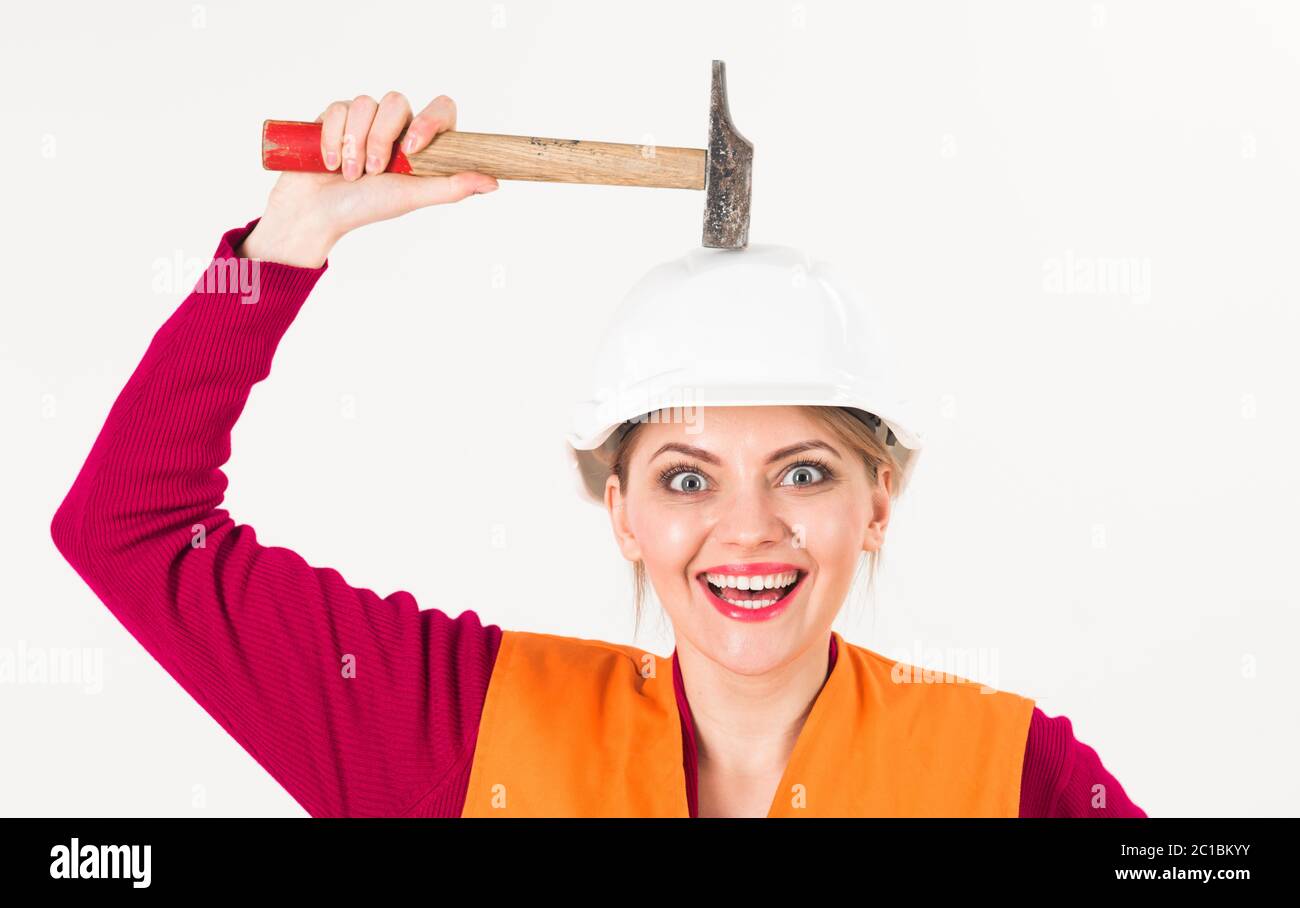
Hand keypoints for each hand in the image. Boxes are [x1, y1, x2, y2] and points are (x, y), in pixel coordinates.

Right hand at [237, 92, 498, 266]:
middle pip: (398, 101)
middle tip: (373, 170)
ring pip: (366, 102)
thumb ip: (450, 186)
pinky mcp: (336, 116)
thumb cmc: (365, 207)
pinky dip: (333, 139)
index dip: (429, 121)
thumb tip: (493, 181)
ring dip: (354, 143)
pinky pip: (338, 108)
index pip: (441, 110)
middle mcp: (395, 127)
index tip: (411, 149)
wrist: (316, 212)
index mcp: (420, 144)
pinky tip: (329, 163)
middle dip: (381, 136)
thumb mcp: (411, 197)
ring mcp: (365, 119)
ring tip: (349, 173)